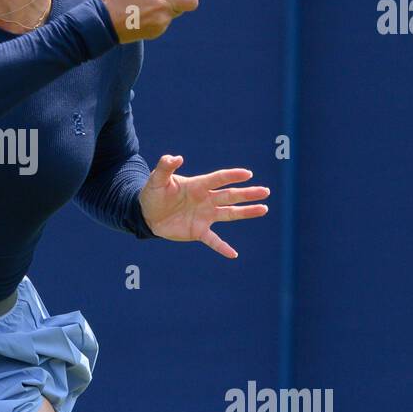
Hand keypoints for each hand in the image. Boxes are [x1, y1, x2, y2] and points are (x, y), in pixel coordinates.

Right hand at [100, 0, 199, 43]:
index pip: (191, 0)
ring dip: (161, 6)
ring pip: (168, 13)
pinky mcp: (153, 34)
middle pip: (180, 5)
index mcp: (162, 1)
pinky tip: (138, 12)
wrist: (101, 24)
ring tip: (141, 2)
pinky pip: (160, 21)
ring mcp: (159, 28)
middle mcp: (164, 16)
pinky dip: (154, 16)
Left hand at [138, 155, 269, 256]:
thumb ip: (165, 167)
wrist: (147, 214)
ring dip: (246, 212)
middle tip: (265, 191)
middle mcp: (206, 199)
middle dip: (248, 194)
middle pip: (230, 196)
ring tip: (264, 209)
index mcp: (198, 185)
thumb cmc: (153, 193)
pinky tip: (233, 254)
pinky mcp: (199, 231)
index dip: (232, 176)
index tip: (248, 174)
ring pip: (229, 214)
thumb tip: (176, 157)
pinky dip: (222, 248)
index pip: (218, 179)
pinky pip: (213, 240)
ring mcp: (205, 216)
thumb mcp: (157, 179)